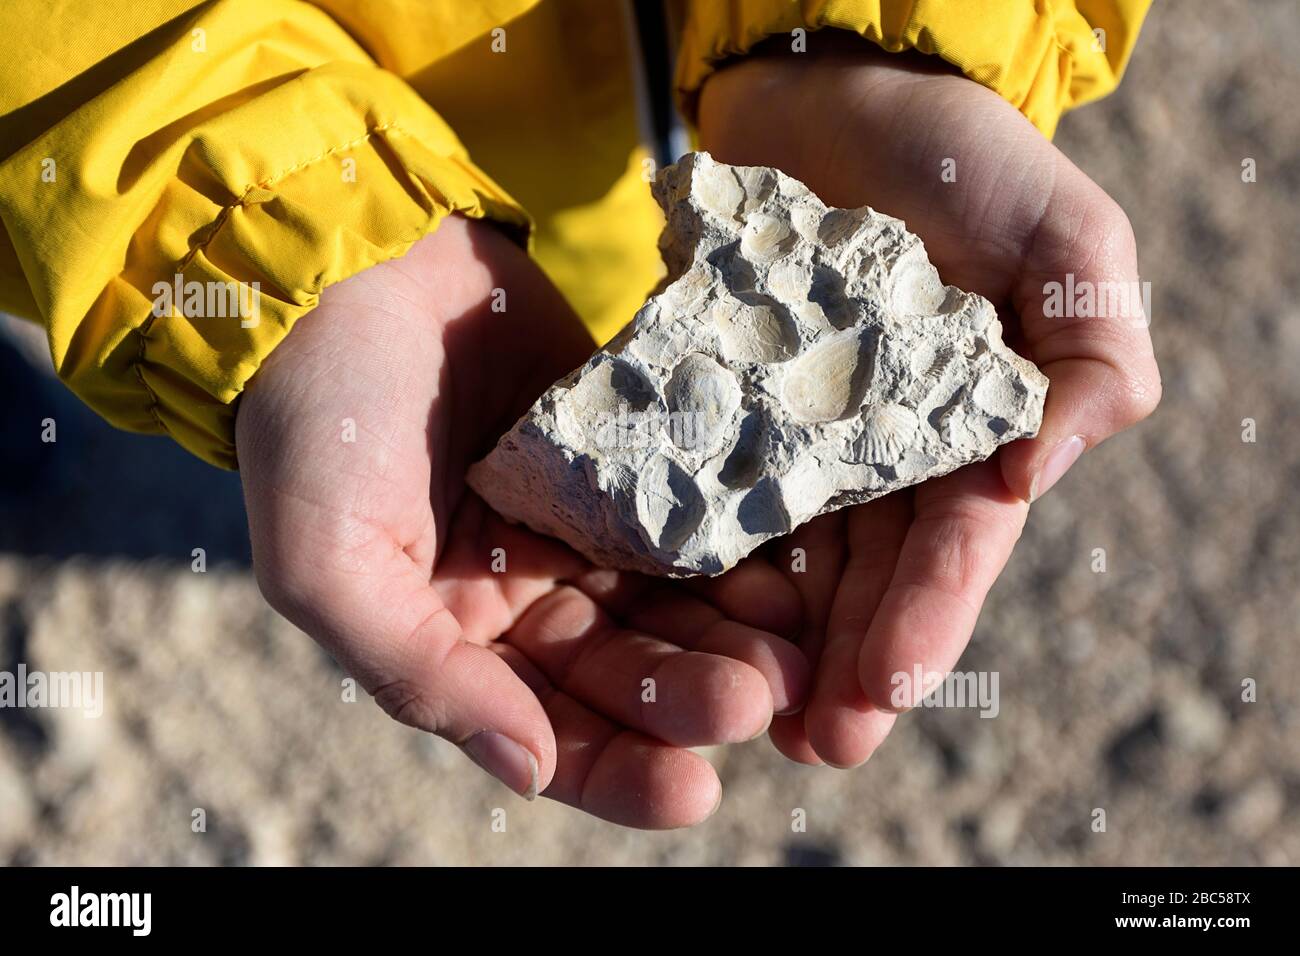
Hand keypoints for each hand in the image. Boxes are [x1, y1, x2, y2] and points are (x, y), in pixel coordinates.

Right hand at [236, 216, 805, 826]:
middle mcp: (538, 593)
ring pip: (680, 601)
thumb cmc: (317, 425)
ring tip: (793, 647)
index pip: (555, 732)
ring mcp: (593, 522)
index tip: (693, 790)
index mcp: (465, 639)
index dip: (623, 770)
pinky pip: (698, 510)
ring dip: (735, 633)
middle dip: (695, 695)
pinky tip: (791, 563)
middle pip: (634, 671)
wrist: (352, 267)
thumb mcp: (329, 565)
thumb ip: (420, 674)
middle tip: (756, 698)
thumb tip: (527, 770)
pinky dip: (743, 541)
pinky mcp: (635, 452)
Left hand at [699, 37, 1160, 766]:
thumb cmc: (966, 159)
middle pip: (863, 577)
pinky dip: (693, 545)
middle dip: (840, 663)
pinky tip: (666, 608)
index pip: (952, 545)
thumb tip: (1040, 470)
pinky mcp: (723, 405)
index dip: (924, 619)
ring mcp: (797, 436)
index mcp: (968, 435)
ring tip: (734, 709)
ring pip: (783, 552)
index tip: (883, 691)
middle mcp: (882, 455)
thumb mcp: (1066, 238)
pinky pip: (706, 481)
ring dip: (764, 635)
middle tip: (807, 744)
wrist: (839, 95)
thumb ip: (1091, 351)